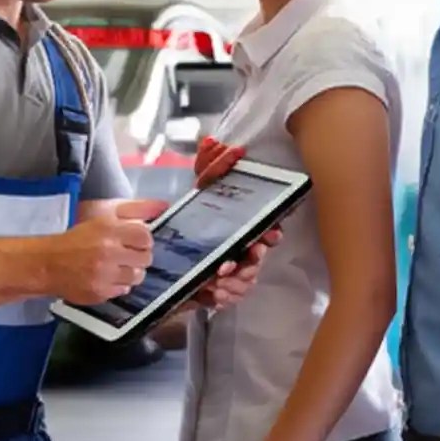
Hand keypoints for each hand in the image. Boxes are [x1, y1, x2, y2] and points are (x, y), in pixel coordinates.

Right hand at [45, 199, 164, 304]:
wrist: (48, 263)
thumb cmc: (76, 239)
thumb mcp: (102, 217)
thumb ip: (134, 210)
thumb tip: (162, 205)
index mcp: (109, 230)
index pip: (145, 236)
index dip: (143, 241)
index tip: (136, 242)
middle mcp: (108, 252)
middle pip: (145, 258)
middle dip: (138, 257)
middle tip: (125, 255)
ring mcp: (104, 274)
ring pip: (137, 276)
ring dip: (130, 272)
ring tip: (116, 268)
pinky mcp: (100, 292)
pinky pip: (123, 290)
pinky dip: (117, 285)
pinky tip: (106, 278)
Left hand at [187, 137, 282, 310]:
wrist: (168, 247)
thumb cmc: (193, 214)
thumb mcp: (198, 186)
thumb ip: (207, 164)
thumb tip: (212, 141)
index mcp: (244, 226)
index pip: (268, 231)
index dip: (271, 235)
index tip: (267, 237)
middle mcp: (244, 250)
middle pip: (258, 262)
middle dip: (247, 266)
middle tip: (229, 265)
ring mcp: (235, 272)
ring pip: (246, 283)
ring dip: (232, 284)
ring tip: (215, 279)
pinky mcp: (222, 291)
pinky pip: (232, 299)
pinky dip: (223, 297)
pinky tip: (211, 293)